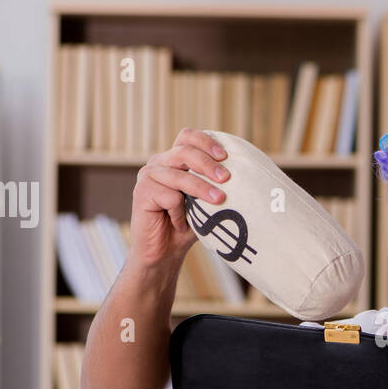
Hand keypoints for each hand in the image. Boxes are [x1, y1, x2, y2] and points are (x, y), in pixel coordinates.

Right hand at [128, 128, 229, 269]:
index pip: (188, 136)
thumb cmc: (188, 225)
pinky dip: (180, 213)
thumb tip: (245, 175)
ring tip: (219, 201)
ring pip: (179, 176)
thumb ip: (216, 185)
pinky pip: (169, 197)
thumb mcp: (205, 201)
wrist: (165, 252)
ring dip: (202, 189)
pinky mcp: (141, 192)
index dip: (206, 141)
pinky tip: (181, 224)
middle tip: (226, 178)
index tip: (226, 156)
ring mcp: (148, 175)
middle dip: (208, 164)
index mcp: (174, 159)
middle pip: (184, 151)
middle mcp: (159, 162)